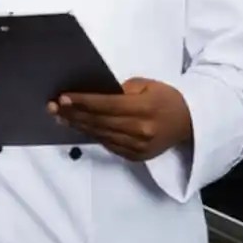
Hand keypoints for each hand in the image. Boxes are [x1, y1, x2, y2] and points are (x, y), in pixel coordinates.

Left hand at [48, 78, 192, 161]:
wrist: (190, 124)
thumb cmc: (167, 98)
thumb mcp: (149, 85)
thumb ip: (123, 89)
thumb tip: (97, 95)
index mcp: (145, 109)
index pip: (107, 105)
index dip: (83, 102)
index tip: (63, 98)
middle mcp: (140, 131)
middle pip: (100, 122)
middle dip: (74, 114)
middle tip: (52, 107)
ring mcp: (138, 147)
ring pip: (101, 135)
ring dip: (79, 126)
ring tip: (60, 117)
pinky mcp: (136, 157)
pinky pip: (109, 145)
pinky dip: (93, 135)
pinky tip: (79, 127)